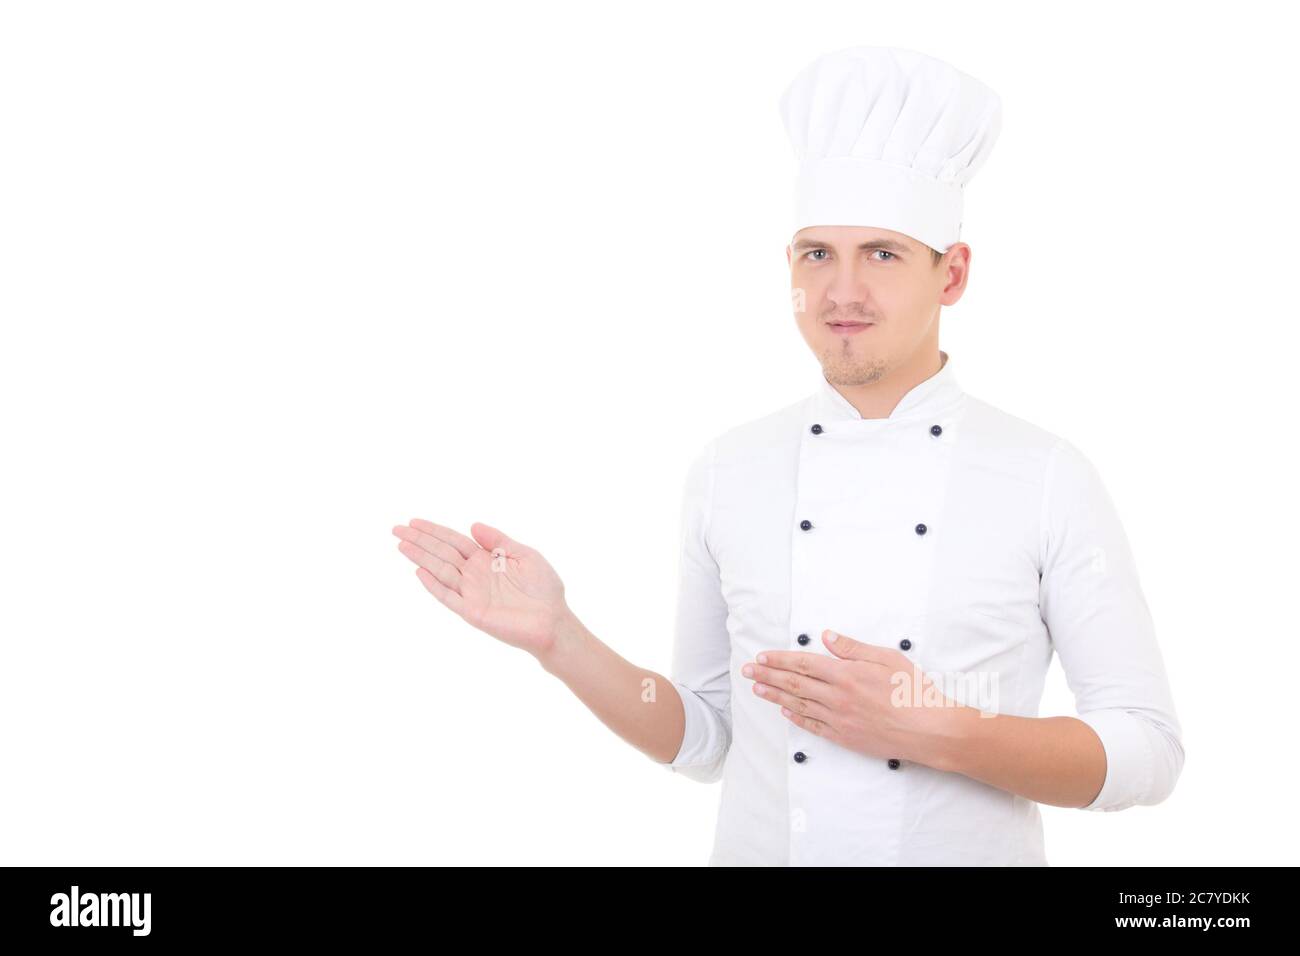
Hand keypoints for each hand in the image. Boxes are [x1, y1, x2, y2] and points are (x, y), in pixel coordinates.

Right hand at [392, 518, 568, 658]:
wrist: (553, 621)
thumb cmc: (544, 589)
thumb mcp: (525, 554)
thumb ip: (498, 540)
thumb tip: (472, 525)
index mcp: (487, 559)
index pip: (454, 541)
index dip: (435, 531)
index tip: (414, 521)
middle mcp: (475, 575)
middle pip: (442, 553)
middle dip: (420, 540)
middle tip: (397, 528)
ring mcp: (472, 593)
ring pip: (441, 571)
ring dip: (421, 557)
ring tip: (402, 544)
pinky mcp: (473, 612)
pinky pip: (449, 597)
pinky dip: (434, 585)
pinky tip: (419, 572)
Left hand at [739, 629, 960, 765]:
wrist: (928, 729)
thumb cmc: (912, 690)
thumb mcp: (886, 658)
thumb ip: (853, 648)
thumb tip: (828, 637)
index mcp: (845, 674)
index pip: (803, 664)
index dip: (779, 659)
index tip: (762, 657)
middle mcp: (837, 697)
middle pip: (794, 683)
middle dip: (768, 675)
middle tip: (747, 671)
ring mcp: (839, 719)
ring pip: (799, 704)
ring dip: (775, 695)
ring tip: (757, 688)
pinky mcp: (844, 737)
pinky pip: (813, 725)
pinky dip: (796, 717)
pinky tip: (785, 710)